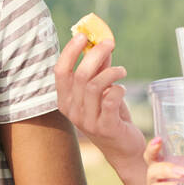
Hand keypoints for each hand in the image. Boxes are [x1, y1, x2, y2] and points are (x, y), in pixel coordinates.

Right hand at [53, 33, 144, 165]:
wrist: (123, 148)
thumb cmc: (111, 115)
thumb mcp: (102, 90)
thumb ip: (100, 69)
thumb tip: (101, 43)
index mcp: (65, 100)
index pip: (60, 71)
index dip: (70, 51)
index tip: (82, 36)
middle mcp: (72, 111)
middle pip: (80, 75)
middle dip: (96, 54)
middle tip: (110, 44)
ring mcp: (87, 121)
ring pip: (95, 86)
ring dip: (112, 72)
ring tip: (122, 70)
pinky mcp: (105, 127)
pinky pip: (110, 100)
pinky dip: (118, 89)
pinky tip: (122, 89)